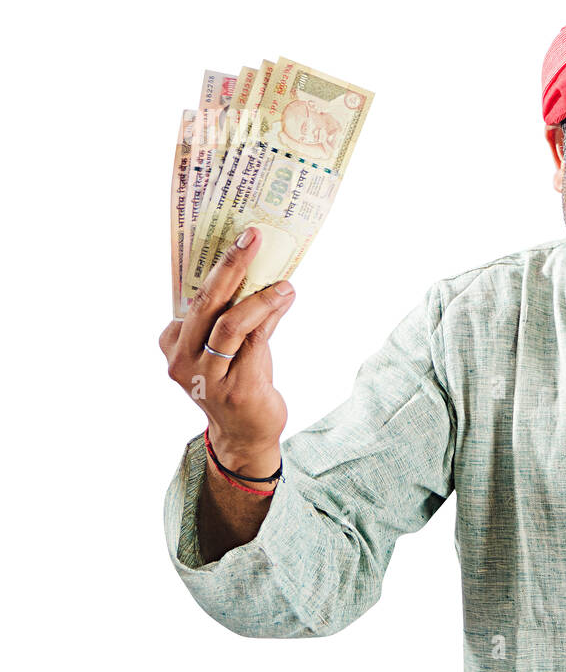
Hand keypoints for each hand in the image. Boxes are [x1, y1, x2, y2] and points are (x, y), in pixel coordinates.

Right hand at [158, 227, 294, 476]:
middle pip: (205, 303)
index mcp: (173, 343)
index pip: (192, 296)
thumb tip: (267, 273)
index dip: (213, 264)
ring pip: (230, 324)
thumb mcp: (231, 346)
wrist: (245, 434)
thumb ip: (240, 314)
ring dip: (259, 296)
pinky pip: (254, 343)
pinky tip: (286, 297)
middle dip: (230, 265)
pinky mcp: (235, 389)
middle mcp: (182, 360)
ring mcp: (206, 377)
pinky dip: (271, 316)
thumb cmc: (237, 381)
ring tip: (283, 280)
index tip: (235, 237)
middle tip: (252, 237)